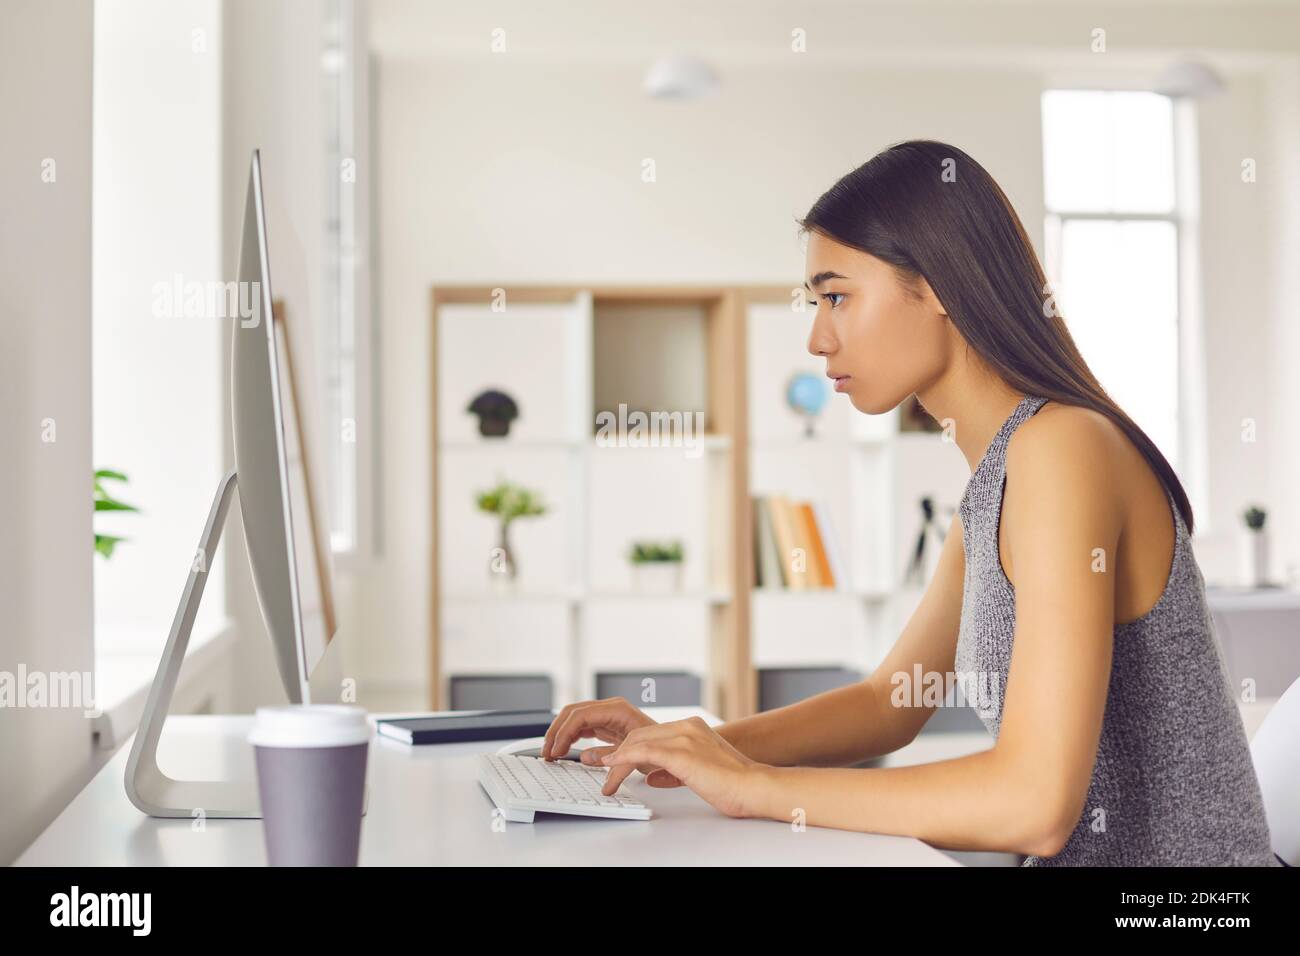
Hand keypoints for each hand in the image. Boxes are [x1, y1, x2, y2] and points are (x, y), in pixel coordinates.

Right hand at [541, 698, 671, 779]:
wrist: (676, 748)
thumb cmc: (662, 749)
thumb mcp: (635, 756)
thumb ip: (608, 756)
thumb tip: (584, 758)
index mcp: (617, 710)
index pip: (580, 715)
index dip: (564, 733)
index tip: (555, 751)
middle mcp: (611, 708)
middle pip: (572, 712)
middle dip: (556, 731)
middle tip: (546, 752)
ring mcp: (608, 714)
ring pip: (574, 717)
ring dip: (559, 733)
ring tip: (550, 752)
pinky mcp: (607, 723)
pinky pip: (581, 725)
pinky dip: (569, 736)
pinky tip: (563, 748)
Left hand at [600, 716, 764, 817]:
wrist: (753, 786)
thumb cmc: (733, 784)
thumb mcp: (699, 771)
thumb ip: (674, 770)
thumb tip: (652, 776)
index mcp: (693, 727)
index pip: (651, 733)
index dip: (630, 747)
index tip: (615, 760)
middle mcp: (687, 726)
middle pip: (640, 734)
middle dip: (618, 752)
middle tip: (603, 768)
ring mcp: (685, 736)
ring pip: (638, 741)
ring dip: (616, 760)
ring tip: (605, 776)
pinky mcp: (682, 752)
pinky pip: (643, 752)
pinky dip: (623, 759)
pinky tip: (612, 767)